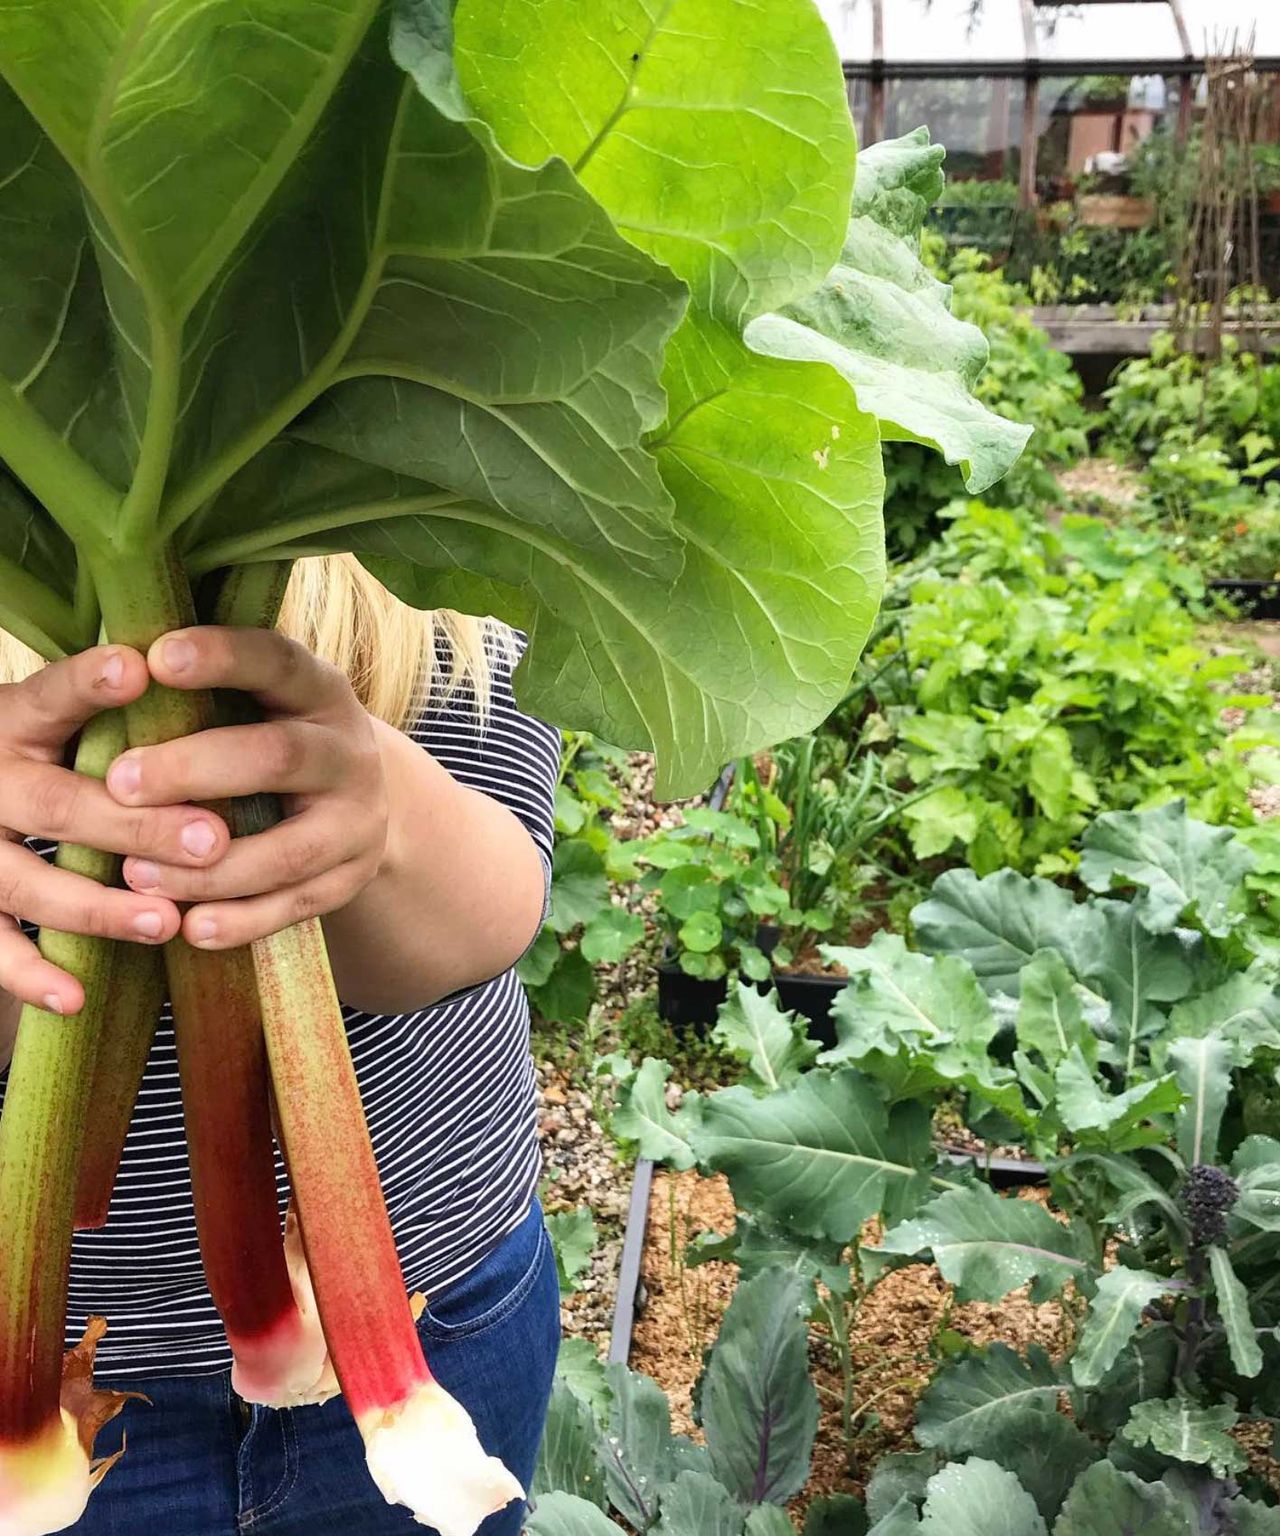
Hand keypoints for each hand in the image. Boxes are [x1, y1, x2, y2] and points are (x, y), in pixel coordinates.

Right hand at [0, 647, 227, 1014]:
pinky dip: (28, 975)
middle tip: (211, 841)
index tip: (136, 668)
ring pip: (22, 881)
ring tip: (163, 920)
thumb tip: (204, 676)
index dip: (87, 684)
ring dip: (95, 906)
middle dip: (134, 827)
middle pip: (56, 805)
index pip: (50, 695)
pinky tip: (75, 996)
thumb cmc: (57, 747)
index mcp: (15, 717)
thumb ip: (125, 710)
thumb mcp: (73, 715)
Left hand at [109, 628, 389, 950]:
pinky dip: (241, 921)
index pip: (277, 661)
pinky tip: (189, 927)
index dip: (222, 657)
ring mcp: (357, 820)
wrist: (351, 800)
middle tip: (118, 782)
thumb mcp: (257, 700)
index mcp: (320, 691)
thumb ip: (205, 690)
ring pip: (288, 850)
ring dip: (208, 868)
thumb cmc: (267, 738)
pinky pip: (296, 907)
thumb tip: (108, 666)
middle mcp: (349, 751)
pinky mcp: (351, 879)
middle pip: (280, 756)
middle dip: (195, 770)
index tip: (155, 657)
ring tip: (132, 873)